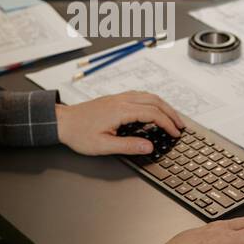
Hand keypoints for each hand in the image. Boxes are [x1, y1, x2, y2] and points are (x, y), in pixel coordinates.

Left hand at [55, 90, 186, 155]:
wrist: (62, 122)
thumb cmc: (79, 134)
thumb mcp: (104, 146)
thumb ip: (128, 146)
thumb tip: (149, 146)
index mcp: (121, 110)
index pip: (153, 114)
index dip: (167, 124)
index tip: (175, 134)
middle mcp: (122, 100)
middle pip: (155, 101)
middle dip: (171, 113)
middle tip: (180, 126)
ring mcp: (118, 98)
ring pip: (148, 96)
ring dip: (163, 106)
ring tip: (172, 118)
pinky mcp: (115, 99)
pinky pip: (140, 96)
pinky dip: (153, 102)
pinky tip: (154, 110)